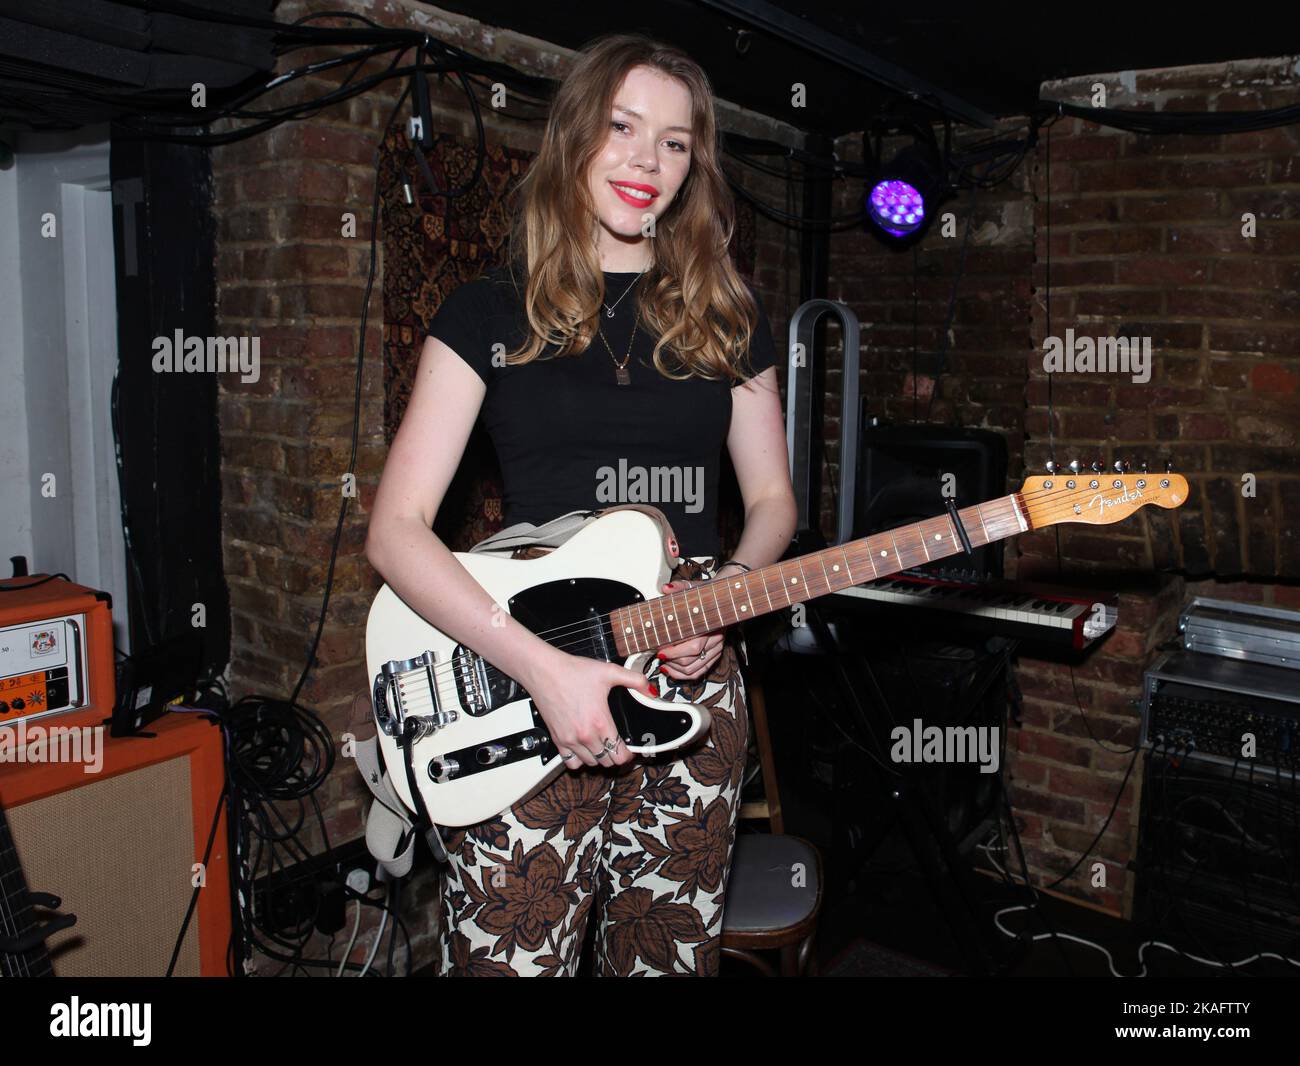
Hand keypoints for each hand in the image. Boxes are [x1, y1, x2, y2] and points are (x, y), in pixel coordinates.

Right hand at [525, 650, 654, 769]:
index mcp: (600, 723)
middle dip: (615, 755)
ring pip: (590, 764)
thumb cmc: (572, 672)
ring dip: (599, 757)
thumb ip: (634, 680)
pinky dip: (579, 760)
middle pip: (607, 762)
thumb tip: (650, 690)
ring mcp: (569, 740)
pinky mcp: (558, 739)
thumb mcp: (609, 671)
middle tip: (618, 744)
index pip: (620, 755)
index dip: (629, 755)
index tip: (630, 748)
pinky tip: (584, 748)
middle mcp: (585, 735)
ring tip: (602, 745)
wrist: (545, 671)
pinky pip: (571, 763)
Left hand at [655, 568, 737, 680]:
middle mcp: (716, 639)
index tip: (660, 649)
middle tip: (658, 654)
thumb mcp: (693, 589)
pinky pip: (699, 672)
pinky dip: (683, 675)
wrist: (723, 599)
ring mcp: (716, 649)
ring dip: (675, 669)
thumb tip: (666, 589)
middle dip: (671, 660)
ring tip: (663, 663)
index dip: (674, 651)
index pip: (694, 645)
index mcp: (711, 624)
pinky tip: (671, 669)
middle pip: (692, 660)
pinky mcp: (714, 655)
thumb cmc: (707, 595)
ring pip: (694, 669)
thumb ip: (679, 589)